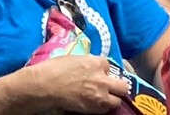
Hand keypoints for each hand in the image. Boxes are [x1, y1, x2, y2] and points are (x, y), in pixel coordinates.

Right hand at [14, 54, 131, 113]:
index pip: (108, 66)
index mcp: (96, 63)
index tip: (97, 72)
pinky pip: (106, 109)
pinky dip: (102, 107)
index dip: (102, 70)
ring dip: (111, 99)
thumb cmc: (54, 69)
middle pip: (122, 86)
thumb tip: (91, 67)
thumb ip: (87, 63)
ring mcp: (100, 95)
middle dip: (117, 86)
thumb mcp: (73, 59)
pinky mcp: (95, 108)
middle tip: (110, 87)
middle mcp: (102, 79)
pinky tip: (94, 103)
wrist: (46, 85)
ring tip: (102, 97)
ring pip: (117, 100)